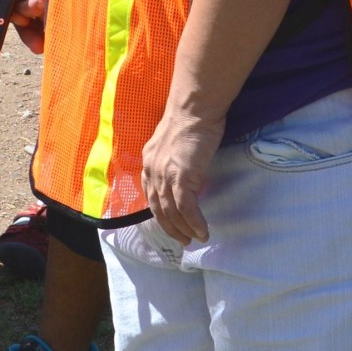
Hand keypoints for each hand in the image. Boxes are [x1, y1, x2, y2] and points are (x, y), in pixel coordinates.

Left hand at [141, 100, 224, 242]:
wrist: (194, 109)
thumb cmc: (190, 120)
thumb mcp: (172, 142)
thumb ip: (172, 158)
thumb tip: (184, 170)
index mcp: (148, 162)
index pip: (150, 196)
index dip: (160, 214)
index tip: (171, 224)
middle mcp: (152, 171)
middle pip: (158, 209)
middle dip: (171, 228)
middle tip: (183, 240)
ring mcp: (165, 176)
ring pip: (172, 212)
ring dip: (184, 229)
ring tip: (196, 238)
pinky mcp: (181, 177)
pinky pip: (186, 208)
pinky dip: (194, 222)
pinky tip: (202, 231)